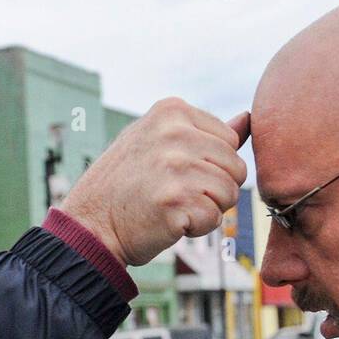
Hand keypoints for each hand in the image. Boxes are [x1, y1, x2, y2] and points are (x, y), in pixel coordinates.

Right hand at [61, 99, 249, 264]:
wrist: (90, 225)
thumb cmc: (126, 186)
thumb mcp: (159, 144)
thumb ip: (204, 133)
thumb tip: (248, 119)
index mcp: (172, 110)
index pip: (229, 141)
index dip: (210, 166)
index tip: (174, 173)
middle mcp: (174, 133)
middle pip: (235, 168)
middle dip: (213, 190)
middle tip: (173, 194)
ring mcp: (175, 166)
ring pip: (229, 194)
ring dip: (206, 209)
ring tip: (171, 206)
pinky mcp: (176, 200)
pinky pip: (214, 219)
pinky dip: (196, 228)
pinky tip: (167, 221)